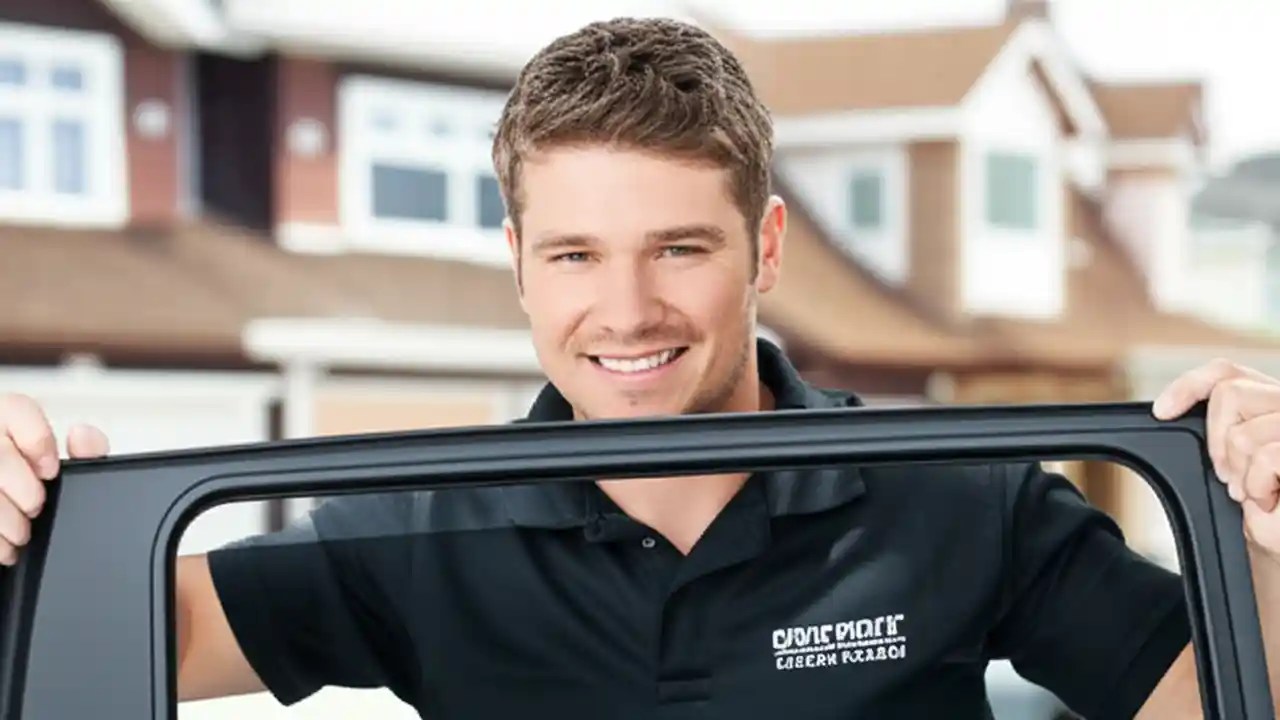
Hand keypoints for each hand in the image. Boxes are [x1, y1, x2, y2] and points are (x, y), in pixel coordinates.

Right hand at [0, 393, 108, 565]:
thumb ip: (87, 453)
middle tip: (35, 507)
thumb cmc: (33, 494)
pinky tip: (3, 547)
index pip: (16, 408)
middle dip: (24, 489)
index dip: (38, 441)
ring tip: (20, 533)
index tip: (50, 470)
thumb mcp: (66, 473)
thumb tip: (84, 434)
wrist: (7, 526)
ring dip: (4, 518)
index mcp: (5, 419)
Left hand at [1153, 359, 1279, 558]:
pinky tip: (1269, 499)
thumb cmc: (1268, 506)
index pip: (1226, 372)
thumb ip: (1219, 431)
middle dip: (1216, 443)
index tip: (1162, 411)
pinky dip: (1258, 486)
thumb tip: (1167, 411)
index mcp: (1270, 402)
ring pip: (1244, 431)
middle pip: (1230, 395)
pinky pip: (1267, 456)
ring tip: (1254, 491)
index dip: (1189, 385)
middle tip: (1228, 476)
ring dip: (1241, 473)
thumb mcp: (1234, 463)